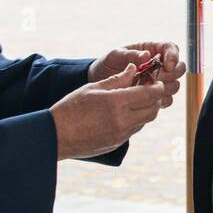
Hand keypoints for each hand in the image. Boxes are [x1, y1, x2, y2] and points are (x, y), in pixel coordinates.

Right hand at [50, 64, 168, 159]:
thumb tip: (133, 69)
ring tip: (134, 100)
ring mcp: (121, 134)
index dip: (156, 86)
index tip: (154, 80)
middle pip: (153, 110)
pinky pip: (134, 130)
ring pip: (145, 121)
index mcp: (116, 102)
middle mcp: (122, 120)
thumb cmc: (71, 108)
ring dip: (146, 110)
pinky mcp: (117, 143)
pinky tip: (124, 112)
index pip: (149, 93)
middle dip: (155, 99)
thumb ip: (117, 79)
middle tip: (148, 90)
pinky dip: (135, 120)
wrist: (56, 135)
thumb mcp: (93, 88)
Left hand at [88, 42, 185, 106]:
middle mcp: (160, 65)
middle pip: (179, 68)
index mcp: (153, 50)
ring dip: (165, 89)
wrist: (100, 82)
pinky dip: (160, 101)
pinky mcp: (156, 96)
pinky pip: (167, 100)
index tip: (166, 65)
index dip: (173, 56)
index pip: (171, 48)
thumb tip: (146, 55)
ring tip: (147, 90)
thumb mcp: (115, 55)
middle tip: (157, 79)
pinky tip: (146, 100)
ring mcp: (160, 82)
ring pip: (175, 85)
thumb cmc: (109, 64)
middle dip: (172, 74)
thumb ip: (130, 55)